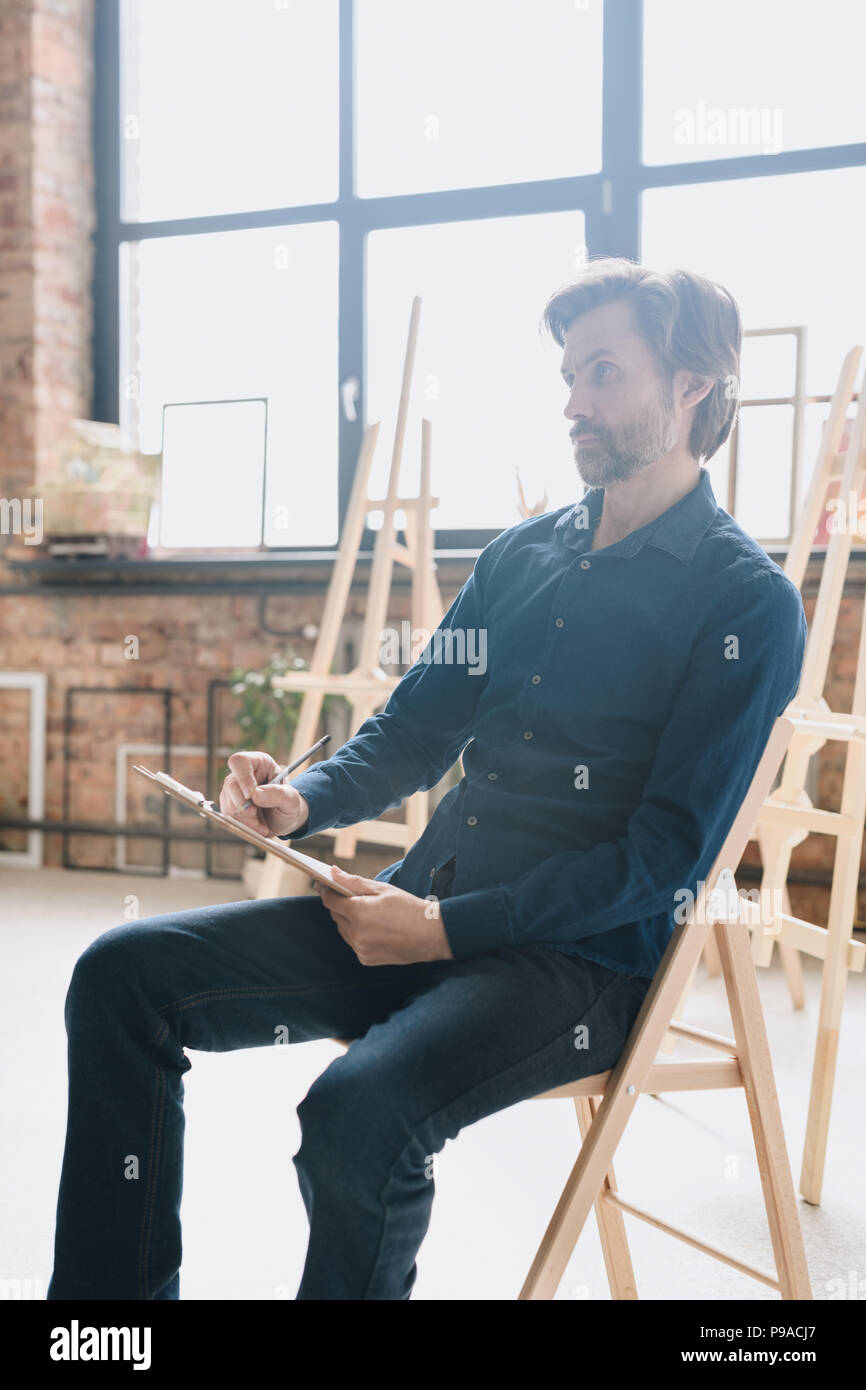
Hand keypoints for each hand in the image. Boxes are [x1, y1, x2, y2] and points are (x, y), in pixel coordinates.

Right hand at [219, 750, 309, 838]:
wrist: (283, 819)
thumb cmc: (288, 804)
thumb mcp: (292, 799)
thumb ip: (278, 794)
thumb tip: (256, 794)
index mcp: (258, 763)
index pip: (240, 761)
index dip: (243, 778)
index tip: (250, 795)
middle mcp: (242, 774)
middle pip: (231, 784)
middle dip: (243, 805)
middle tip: (256, 816)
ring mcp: (233, 790)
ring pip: (228, 803)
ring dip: (245, 819)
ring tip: (262, 824)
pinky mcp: (229, 805)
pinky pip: (229, 816)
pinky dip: (243, 825)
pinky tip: (256, 827)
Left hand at [317, 866, 453, 965]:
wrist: (432, 935)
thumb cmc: (409, 908)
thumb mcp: (382, 889)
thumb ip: (353, 882)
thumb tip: (333, 873)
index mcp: (359, 913)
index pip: (330, 901)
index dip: (325, 891)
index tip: (323, 884)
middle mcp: (357, 934)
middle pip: (336, 916)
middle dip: (340, 905)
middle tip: (349, 896)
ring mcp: (361, 949)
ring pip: (343, 930)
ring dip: (348, 920)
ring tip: (365, 912)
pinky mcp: (366, 959)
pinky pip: (354, 943)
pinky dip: (357, 934)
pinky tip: (373, 928)